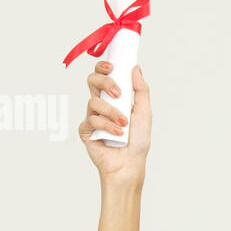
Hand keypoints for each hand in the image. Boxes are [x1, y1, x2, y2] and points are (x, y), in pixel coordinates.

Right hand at [79, 62, 150, 181]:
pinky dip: (106, 126)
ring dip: (112, 112)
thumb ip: (140, 90)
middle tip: (118, 93)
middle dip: (105, 82)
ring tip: (124, 124)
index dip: (103, 67)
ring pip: (94, 101)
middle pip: (92, 81)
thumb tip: (135, 68)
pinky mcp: (86, 130)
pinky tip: (117, 134)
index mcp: (114, 98)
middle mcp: (101, 104)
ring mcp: (92, 116)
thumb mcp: (144, 112)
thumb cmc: (138, 141)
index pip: (103, 75)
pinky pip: (92, 120)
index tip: (111, 66)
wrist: (130, 164)